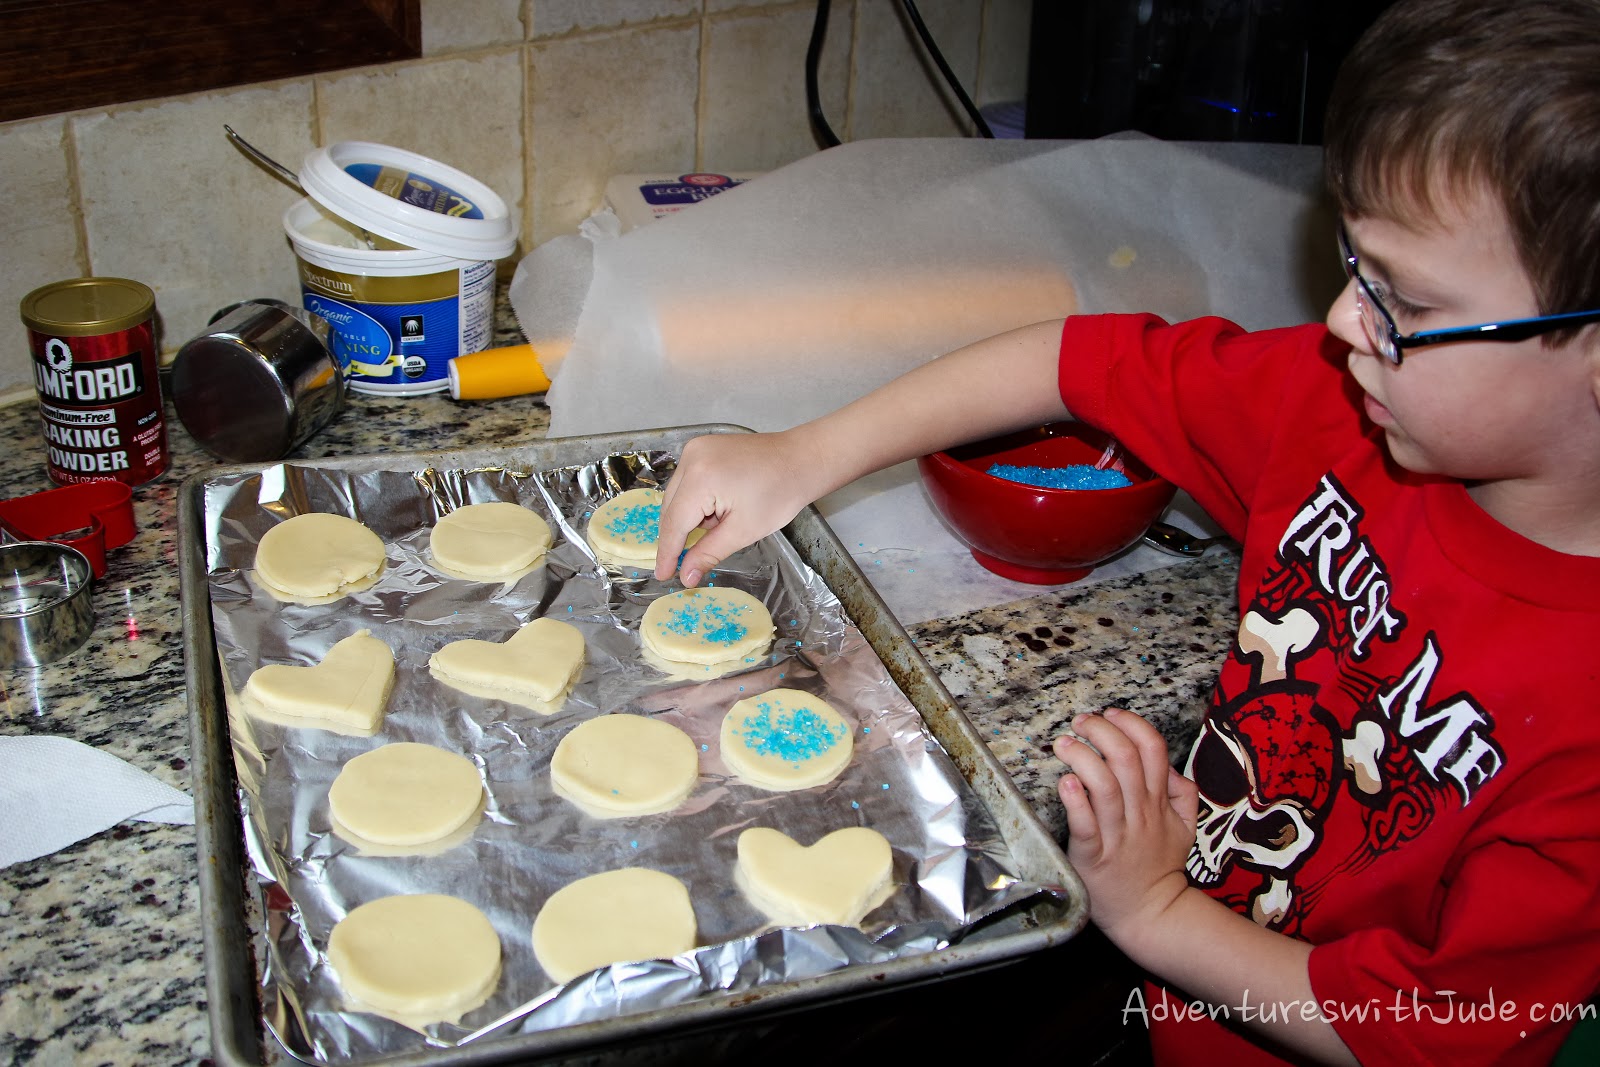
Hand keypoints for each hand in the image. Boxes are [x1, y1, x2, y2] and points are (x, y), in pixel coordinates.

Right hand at [654, 431, 817, 585]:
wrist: (800, 460)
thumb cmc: (779, 494)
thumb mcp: (743, 531)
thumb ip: (708, 553)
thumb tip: (685, 577)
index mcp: (700, 478)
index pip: (674, 523)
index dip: (667, 552)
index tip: (662, 576)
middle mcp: (692, 458)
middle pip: (671, 508)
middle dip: (680, 535)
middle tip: (690, 561)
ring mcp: (696, 448)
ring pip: (677, 495)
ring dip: (689, 517)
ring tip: (720, 524)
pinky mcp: (703, 447)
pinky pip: (687, 481)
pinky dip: (695, 500)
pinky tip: (717, 509)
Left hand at [1054, 708, 1198, 950]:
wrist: (1152, 915)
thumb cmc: (1159, 867)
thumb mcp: (1185, 828)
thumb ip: (1182, 793)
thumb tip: (1168, 765)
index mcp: (1158, 803)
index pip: (1153, 750)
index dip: (1132, 725)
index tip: (1110, 714)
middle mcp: (1139, 814)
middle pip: (1126, 760)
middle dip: (1102, 732)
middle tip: (1080, 722)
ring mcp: (1117, 836)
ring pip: (1105, 786)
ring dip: (1083, 758)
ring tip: (1064, 744)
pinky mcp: (1093, 856)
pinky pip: (1085, 825)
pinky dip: (1075, 801)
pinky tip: (1066, 782)